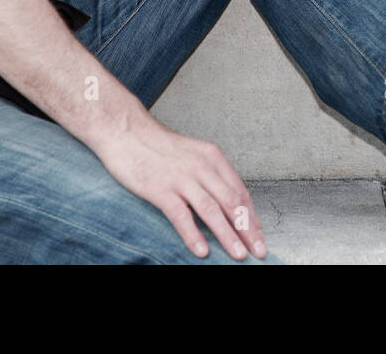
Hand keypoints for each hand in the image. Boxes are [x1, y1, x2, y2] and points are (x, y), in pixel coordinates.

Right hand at [96, 118, 267, 260]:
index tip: (259, 236)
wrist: (126, 131)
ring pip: (212, 211)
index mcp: (213, 158)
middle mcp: (202, 167)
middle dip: (248, 230)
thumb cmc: (158, 146)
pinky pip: (181, 216)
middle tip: (259, 251)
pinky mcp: (160, 189)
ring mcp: (181, 178)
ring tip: (239, 254)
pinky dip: (193, 234)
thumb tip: (225, 202)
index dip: (252, 216)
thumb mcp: (192, 154)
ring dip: (228, 235)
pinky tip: (202, 250)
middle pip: (232, 202)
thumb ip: (209, 175)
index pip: (240, 191)